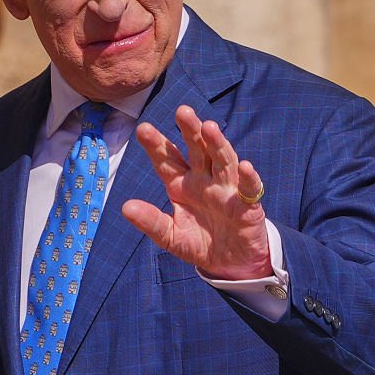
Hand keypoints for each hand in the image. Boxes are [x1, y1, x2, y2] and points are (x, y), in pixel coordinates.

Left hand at [124, 106, 271, 278]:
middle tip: (182, 111)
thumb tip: (125, 208)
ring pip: (223, 161)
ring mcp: (227, 190)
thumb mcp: (171, 237)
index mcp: (182, 185)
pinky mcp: (248, 205)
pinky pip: (249, 189)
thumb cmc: (200, 244)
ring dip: (217, 144)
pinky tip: (245, 166)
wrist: (231, 263)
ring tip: (209, 127)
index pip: (168, 160)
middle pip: (197, 150)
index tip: (143, 129)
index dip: (157, 145)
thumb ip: (151, 222)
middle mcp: (204, 180)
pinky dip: (249, 178)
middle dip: (190, 131)